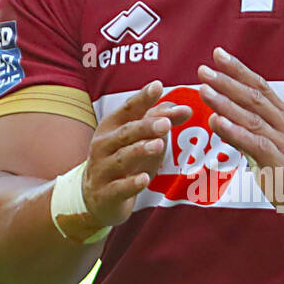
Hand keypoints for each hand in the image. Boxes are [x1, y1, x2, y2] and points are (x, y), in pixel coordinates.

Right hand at [83, 81, 191, 225]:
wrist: (96, 197)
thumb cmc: (123, 160)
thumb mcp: (140, 139)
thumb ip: (161, 122)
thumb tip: (187, 109)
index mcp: (112, 127)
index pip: (128, 109)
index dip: (142, 98)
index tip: (158, 86)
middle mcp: (103, 145)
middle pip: (125, 133)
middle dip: (145, 127)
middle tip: (165, 123)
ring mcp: (102, 169)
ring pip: (121, 158)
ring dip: (140, 151)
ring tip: (159, 145)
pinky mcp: (106, 193)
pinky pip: (119, 187)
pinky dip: (131, 183)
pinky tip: (144, 179)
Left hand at [198, 48, 283, 236]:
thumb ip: (258, 135)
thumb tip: (229, 123)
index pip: (262, 89)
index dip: (240, 71)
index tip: (220, 55)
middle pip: (255, 97)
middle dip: (228, 81)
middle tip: (204, 68)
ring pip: (252, 118)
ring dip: (226, 103)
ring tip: (205, 90)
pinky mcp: (282, 166)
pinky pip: (256, 145)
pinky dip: (235, 132)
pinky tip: (218, 122)